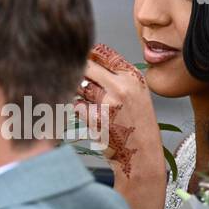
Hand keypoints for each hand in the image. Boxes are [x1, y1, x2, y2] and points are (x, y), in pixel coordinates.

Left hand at [74, 44, 167, 208]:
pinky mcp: (96, 118)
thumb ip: (117, 76)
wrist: (141, 155)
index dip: (87, 55)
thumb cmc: (136, 125)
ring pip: (79, 85)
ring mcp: (109, 102)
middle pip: (86, 66)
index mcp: (133, 76)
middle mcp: (122, 86)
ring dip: (75, 91)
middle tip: (68, 75)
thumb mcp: (136, 93)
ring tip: (84, 100)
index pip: (103, 53)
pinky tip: (86, 116)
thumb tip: (87, 59)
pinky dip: (76, 110)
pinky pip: (76, 105)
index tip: (78, 58)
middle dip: (75, 71)